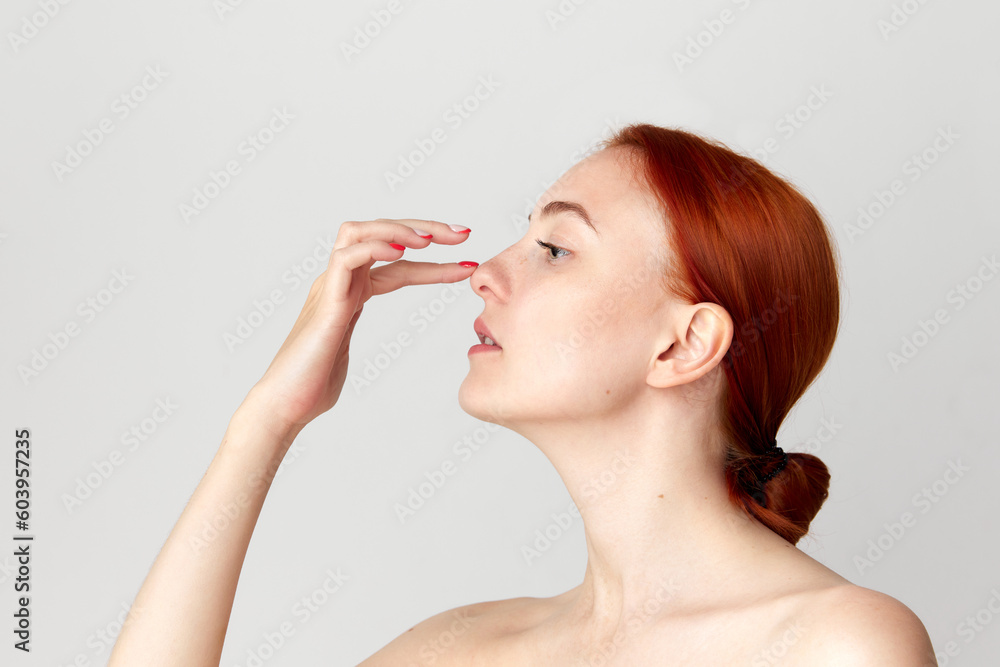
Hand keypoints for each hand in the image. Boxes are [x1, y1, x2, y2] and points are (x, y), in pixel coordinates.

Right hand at [241, 219, 474, 436]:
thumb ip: (355, 337)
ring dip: (399, 229)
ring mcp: (329, 288)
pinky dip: (374, 247)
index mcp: (350, 293)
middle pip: (381, 236)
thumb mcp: (346, 352)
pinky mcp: (325, 304)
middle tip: (464, 234)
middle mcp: (339, 282)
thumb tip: (371, 347)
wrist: (284, 407)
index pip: (398, 263)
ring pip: (360, 232)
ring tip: (433, 239)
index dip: (435, 261)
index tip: (469, 264)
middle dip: (425, 230)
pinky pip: (346, 258)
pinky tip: (401, 251)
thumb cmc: (313, 386)